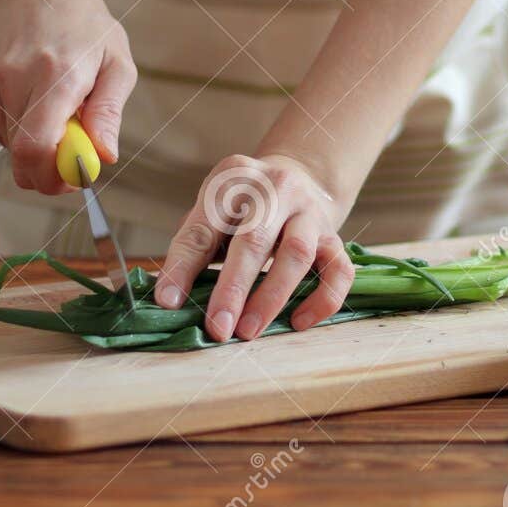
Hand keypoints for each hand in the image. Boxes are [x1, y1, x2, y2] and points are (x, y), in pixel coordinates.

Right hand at [0, 0, 135, 194]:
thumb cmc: (85, 27)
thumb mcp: (117, 64)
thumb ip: (109, 112)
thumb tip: (104, 156)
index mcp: (56, 75)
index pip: (37, 146)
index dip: (56, 176)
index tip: (79, 175)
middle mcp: (17, 83)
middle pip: (23, 160)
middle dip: (51, 174)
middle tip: (75, 160)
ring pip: (13, 153)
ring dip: (41, 151)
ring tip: (62, 116)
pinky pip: (3, 139)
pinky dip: (24, 137)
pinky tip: (40, 109)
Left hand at [155, 154, 355, 340]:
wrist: (299, 175)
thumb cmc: (243, 207)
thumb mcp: (212, 212)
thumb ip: (192, 248)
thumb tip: (168, 300)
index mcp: (233, 178)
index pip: (203, 227)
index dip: (183, 267)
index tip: (169, 304)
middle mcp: (276, 189)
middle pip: (255, 239)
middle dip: (234, 288)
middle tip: (218, 329)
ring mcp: (309, 212)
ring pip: (298, 254)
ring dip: (272, 298)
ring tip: (248, 332)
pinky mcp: (334, 235)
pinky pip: (339, 270)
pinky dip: (322, 300)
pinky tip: (298, 322)